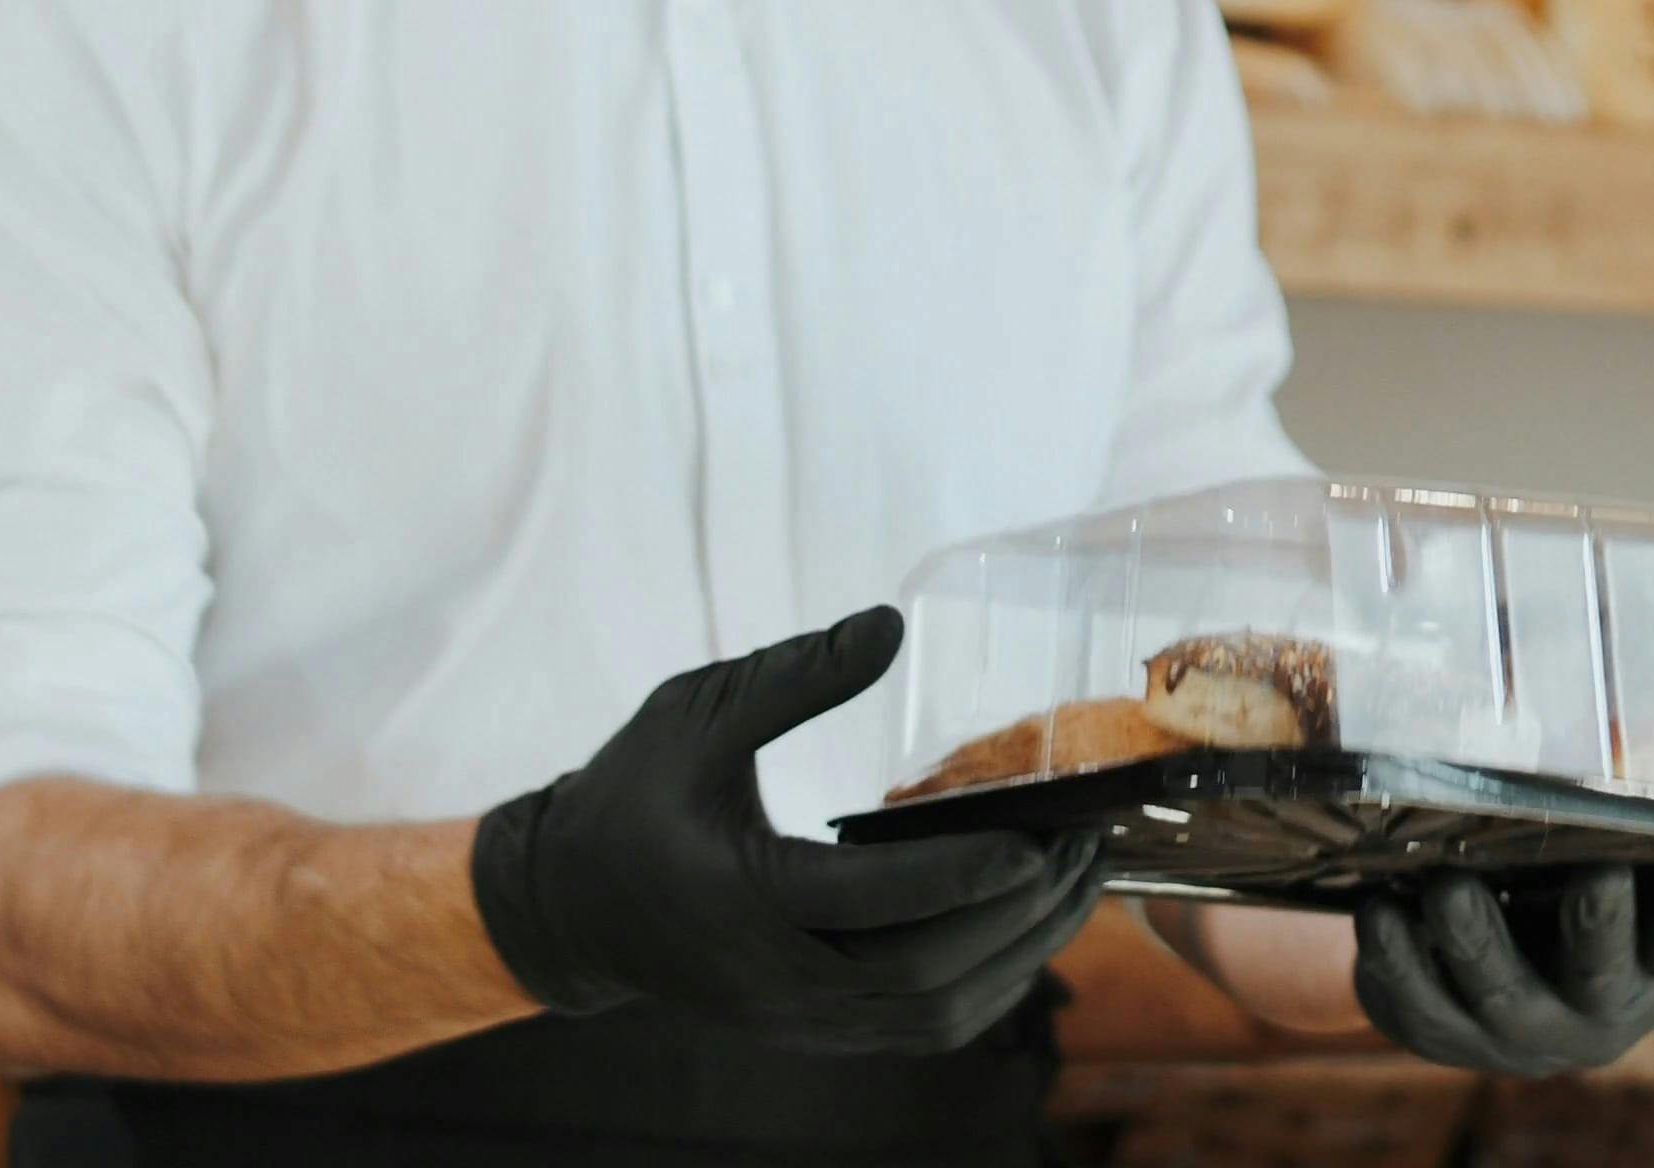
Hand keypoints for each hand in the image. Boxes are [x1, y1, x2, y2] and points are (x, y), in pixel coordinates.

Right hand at [468, 606, 1101, 1054]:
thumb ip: (793, 674)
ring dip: (1018, 955)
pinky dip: (986, 987)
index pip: (872, 901)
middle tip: (1085, 846)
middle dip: (1018, 914)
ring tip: (1080, 885)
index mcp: (742, 897)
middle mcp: (774, 976)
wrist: (568, 908)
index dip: (965, 874)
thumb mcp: (693, 713)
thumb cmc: (628, 799)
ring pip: (933, 1013)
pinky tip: (1029, 929)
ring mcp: (795, 1016)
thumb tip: (889, 625)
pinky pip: (918, 1028)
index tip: (1040, 835)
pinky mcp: (812, 1028)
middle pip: (924, 973)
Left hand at [1354, 865, 1653, 1076]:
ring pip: (1497, 998)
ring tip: (1448, 885)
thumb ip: (1641, 805)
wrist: (1484, 962)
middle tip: (1596, 872)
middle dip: (1597, 926)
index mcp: (1650, 972)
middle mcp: (1592, 1017)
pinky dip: (1395, 962)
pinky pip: (1416, 1011)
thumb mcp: (1614, 857)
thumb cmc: (1566, 882)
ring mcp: (1515, 1037)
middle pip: (1597, 979)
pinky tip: (1380, 911)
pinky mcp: (1443, 1036)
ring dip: (1475, 941)